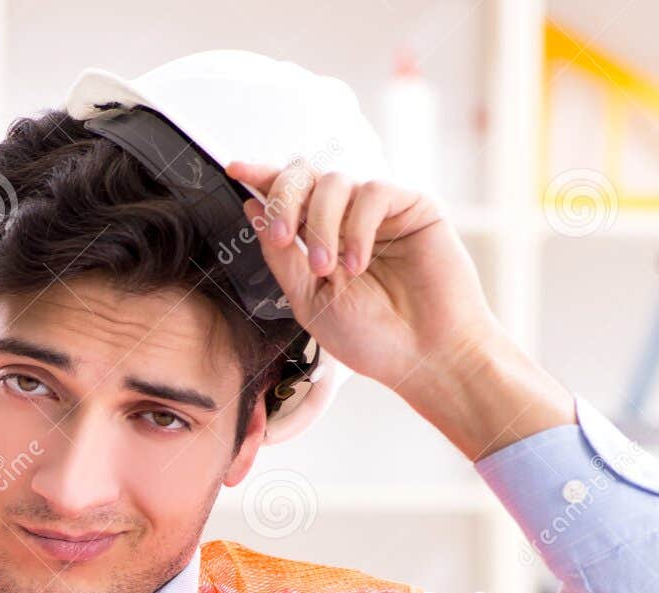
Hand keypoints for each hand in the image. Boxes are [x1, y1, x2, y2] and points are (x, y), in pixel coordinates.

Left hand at [225, 160, 573, 458]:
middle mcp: (346, 220)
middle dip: (284, 199)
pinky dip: (357, 227)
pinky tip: (358, 263)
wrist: (424, 356)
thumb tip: (252, 208)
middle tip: (283, 237)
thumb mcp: (309, 301)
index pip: (286, 199)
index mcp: (317, 242)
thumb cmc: (371, 338)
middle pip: (305, 177)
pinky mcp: (412, 206)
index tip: (234, 170)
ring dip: (322, 225)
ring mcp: (379, 212)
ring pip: (335, 182)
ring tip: (330, 270)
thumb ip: (281, 257)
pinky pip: (372, 193)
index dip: (260, 179)